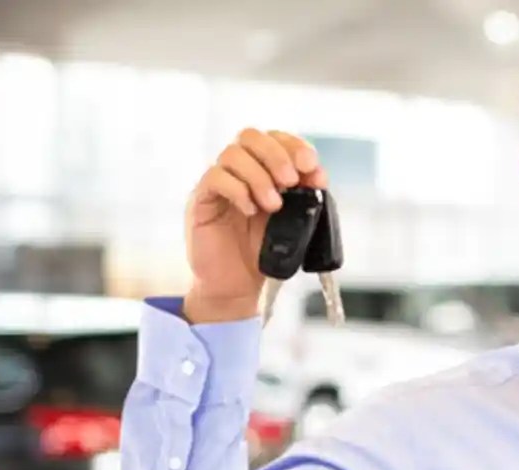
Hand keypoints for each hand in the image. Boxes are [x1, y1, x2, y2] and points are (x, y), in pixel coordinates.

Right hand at [182, 128, 327, 322]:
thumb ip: (303, 196)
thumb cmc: (262, 251)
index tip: (311, 167)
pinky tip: (250, 210)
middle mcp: (239, 171)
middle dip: (276, 155)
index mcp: (263, 170)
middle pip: (251, 136)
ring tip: (273, 205)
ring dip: (259, 176)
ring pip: (233, 154)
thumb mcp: (292, 220)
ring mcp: (218, 183)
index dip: (294, 146)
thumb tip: (317, 175)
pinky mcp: (201, 199)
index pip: (275, 138)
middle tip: (290, 181)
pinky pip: (215, 178)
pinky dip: (237, 189)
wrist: (238, 284)